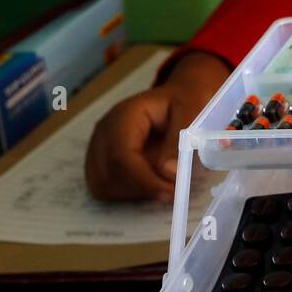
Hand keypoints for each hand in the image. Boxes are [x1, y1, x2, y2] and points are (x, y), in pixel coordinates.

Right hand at [85, 52, 230, 201]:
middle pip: (108, 173)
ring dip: (135, 193)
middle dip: (142, 189)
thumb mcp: (193, 112)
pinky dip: (128, 193)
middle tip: (174, 191)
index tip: (172, 192)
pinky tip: (150, 184)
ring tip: (163, 184)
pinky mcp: (100, 161)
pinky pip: (104, 187)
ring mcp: (98, 146)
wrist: (179, 98)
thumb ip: (180, 140)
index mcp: (125, 115)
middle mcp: (104, 131)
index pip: (121, 155)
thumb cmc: (186, 102)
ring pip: (103, 185)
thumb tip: (169, 172)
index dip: (144, 180)